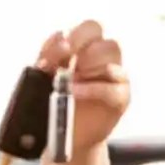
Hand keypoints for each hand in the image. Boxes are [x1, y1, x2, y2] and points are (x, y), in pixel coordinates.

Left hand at [34, 20, 129, 153]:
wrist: (62, 137)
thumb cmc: (53, 104)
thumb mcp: (44, 80)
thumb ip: (48, 58)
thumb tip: (57, 38)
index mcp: (82, 49)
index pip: (86, 28)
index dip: (72, 34)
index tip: (57, 49)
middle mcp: (99, 56)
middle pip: (98, 31)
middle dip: (78, 40)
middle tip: (64, 56)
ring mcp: (113, 74)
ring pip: (110, 49)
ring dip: (88, 60)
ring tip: (69, 78)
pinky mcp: (121, 96)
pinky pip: (112, 86)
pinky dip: (91, 88)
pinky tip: (74, 92)